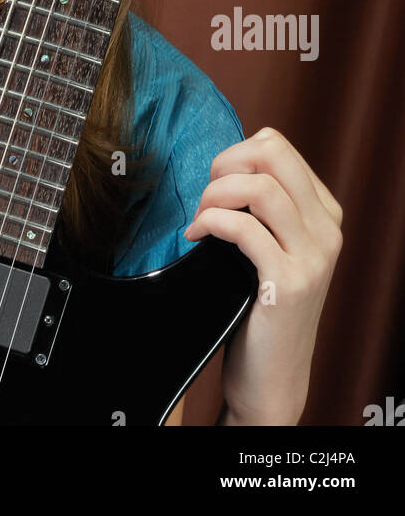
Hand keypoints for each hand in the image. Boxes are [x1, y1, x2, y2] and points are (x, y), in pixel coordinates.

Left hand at [182, 126, 342, 425]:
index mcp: (324, 213)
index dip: (235, 154)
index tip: (214, 183)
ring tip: (199, 219)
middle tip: (205, 196)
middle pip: (272, 155)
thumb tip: (225, 164)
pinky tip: (196, 236)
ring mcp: (313, 257)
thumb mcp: (273, 246)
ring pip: (260, 187)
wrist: (273, 376)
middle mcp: (327, 230)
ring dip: (215, 195)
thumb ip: (264, 207)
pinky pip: (244, 228)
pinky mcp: (290, 283)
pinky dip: (211, 222)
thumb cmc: (259, 304)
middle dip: (225, 164)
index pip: (278, 146)